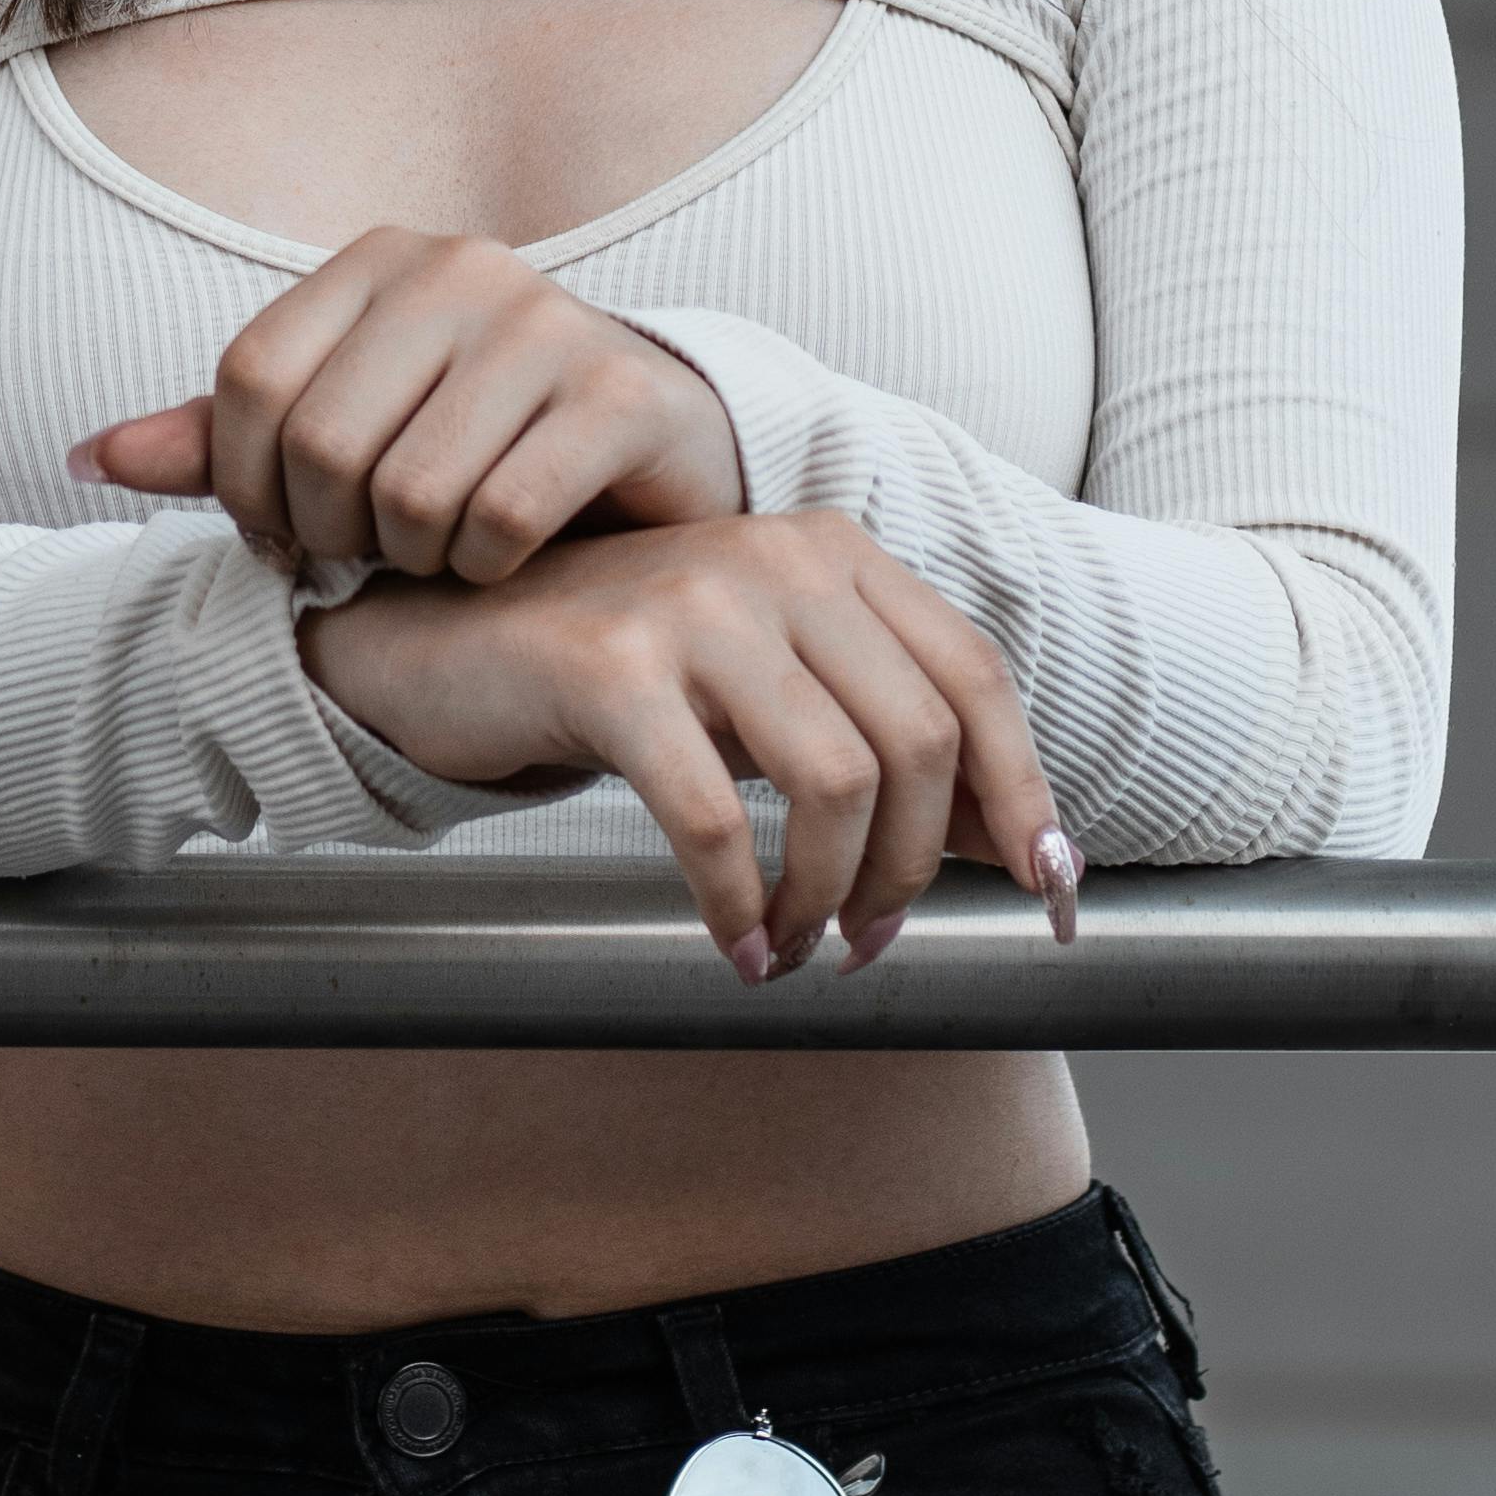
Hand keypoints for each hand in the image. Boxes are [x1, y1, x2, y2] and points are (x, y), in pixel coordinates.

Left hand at [73, 231, 744, 583]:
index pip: (249, 379)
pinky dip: (484, 567)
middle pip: (322, 445)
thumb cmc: (477, 443)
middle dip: (332, 537)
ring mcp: (552, 322)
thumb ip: (223, 443)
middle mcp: (463, 268)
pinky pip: (499, 518)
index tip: (281, 540)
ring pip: (409, 494)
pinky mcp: (625, 393)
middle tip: (369, 557)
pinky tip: (502, 556)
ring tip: (439, 551)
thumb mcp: (345, 432)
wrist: (654, 455)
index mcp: (381, 258)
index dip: (243, 489)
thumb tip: (85, 459)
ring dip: (412, 562)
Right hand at [297, 509, 1079, 981]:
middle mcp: (776, 557)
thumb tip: (1018, 846)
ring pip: (835, 782)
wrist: (448, 640)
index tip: (1047, 894)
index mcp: (832, 551)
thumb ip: (876, 731)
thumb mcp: (769, 680)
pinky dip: (738, 905)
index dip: (1024, 794)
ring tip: (798, 945)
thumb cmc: (627, 675)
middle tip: (871, 942)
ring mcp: (694, 604)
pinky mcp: (610, 667)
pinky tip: (734, 944)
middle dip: (915, 870)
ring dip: (832, 895)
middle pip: (920, 739)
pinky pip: (712, 816)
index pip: (974, 675)